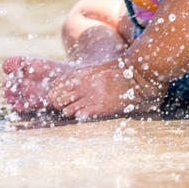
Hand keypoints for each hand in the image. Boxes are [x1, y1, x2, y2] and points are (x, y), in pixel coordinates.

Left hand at [35, 58, 162, 118]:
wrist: (134, 76)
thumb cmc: (115, 72)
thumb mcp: (93, 70)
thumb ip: (78, 77)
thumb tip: (64, 84)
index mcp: (77, 75)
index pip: (55, 87)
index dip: (54, 94)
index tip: (58, 98)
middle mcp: (80, 86)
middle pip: (57, 99)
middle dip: (58, 105)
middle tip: (64, 107)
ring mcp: (90, 97)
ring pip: (67, 110)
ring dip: (69, 113)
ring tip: (75, 112)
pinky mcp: (100, 107)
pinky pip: (81, 115)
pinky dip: (80, 117)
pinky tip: (84, 115)